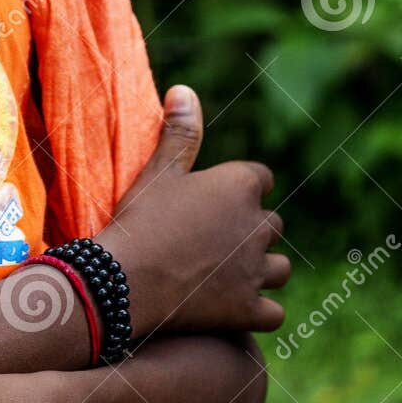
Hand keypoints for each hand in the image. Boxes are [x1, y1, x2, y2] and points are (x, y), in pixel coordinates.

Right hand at [98, 85, 290, 337]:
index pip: (262, 179)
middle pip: (273, 224)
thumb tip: (185, 90)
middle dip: (253, 230)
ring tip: (231, 273)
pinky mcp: (248, 310)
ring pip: (280, 268)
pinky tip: (238, 309)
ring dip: (262, 270)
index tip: (219, 201)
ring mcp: (255, 271)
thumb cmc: (138, 220)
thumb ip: (180, 132)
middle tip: (217, 240)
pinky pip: (273, 312)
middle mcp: (256, 226)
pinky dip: (260, 311)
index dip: (243, 189)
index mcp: (238, 186)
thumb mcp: (157, 172)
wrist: (121, 281)